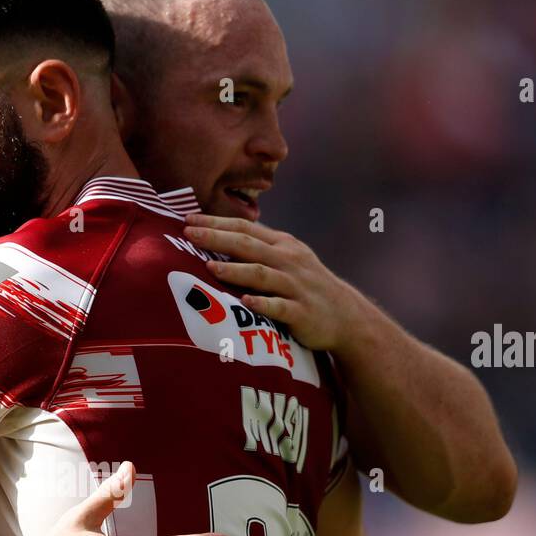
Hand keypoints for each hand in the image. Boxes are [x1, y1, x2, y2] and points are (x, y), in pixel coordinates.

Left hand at [183, 214, 370, 355]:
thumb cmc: (307, 286)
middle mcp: (288, 261)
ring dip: (236, 271)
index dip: (216, 223)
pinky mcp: (300, 312)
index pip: (245, 229)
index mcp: (282, 245)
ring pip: (262, 275)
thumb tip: (221, 239)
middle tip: (190, 234)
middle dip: (218, 239)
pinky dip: (263, 304)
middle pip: (248, 246)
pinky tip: (246, 302)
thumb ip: (260, 249)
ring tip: (211, 268)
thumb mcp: (289, 259)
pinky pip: (279, 307)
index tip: (188, 220)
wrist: (346, 315)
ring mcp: (295, 286)